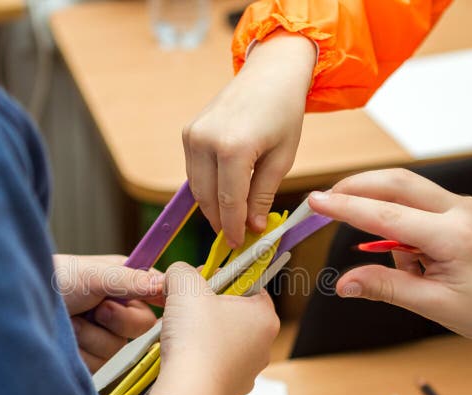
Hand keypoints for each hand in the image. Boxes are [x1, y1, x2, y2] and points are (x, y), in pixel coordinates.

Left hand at [53, 255, 163, 371]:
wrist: (16, 308)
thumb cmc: (53, 280)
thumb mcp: (94, 275)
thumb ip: (130, 281)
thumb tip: (164, 282)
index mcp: (124, 281)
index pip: (157, 293)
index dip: (161, 300)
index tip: (161, 303)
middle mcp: (117, 309)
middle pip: (143, 327)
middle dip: (117, 320)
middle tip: (96, 308)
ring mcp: (103, 336)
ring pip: (119, 348)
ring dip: (93, 336)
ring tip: (73, 321)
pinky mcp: (90, 360)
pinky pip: (100, 364)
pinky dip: (81, 352)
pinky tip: (67, 340)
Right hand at [147, 262, 279, 394]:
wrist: (187, 394)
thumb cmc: (195, 336)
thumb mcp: (185, 286)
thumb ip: (183, 271)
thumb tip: (180, 273)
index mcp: (265, 317)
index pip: (251, 286)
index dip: (224, 277)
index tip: (201, 281)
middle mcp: (264, 346)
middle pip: (235, 313)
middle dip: (209, 306)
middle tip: (185, 306)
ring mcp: (248, 372)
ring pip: (223, 340)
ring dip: (202, 333)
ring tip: (178, 333)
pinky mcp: (230, 391)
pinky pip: (213, 365)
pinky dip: (198, 359)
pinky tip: (180, 357)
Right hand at [183, 30, 315, 247]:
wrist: (270, 73)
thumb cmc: (283, 112)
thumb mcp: (282, 158)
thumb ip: (263, 194)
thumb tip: (254, 227)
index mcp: (234, 147)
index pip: (229, 201)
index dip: (234, 227)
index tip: (239, 243)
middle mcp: (206, 140)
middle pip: (208, 197)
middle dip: (221, 221)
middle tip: (235, 237)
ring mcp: (193, 135)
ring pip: (197, 187)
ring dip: (212, 207)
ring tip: (230, 220)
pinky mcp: (188, 133)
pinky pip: (194, 172)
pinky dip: (207, 188)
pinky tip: (223, 196)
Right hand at [307, 169, 471, 352]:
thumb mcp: (433, 305)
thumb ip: (384, 287)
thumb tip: (343, 284)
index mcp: (454, 236)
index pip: (386, 215)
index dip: (345, 207)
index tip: (315, 201)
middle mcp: (461, 210)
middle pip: (396, 182)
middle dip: (356, 188)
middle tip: (325, 203)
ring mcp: (464, 205)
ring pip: (406, 190)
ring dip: (382, 212)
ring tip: (406, 267)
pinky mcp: (462, 208)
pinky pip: (420, 205)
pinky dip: (402, 224)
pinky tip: (417, 260)